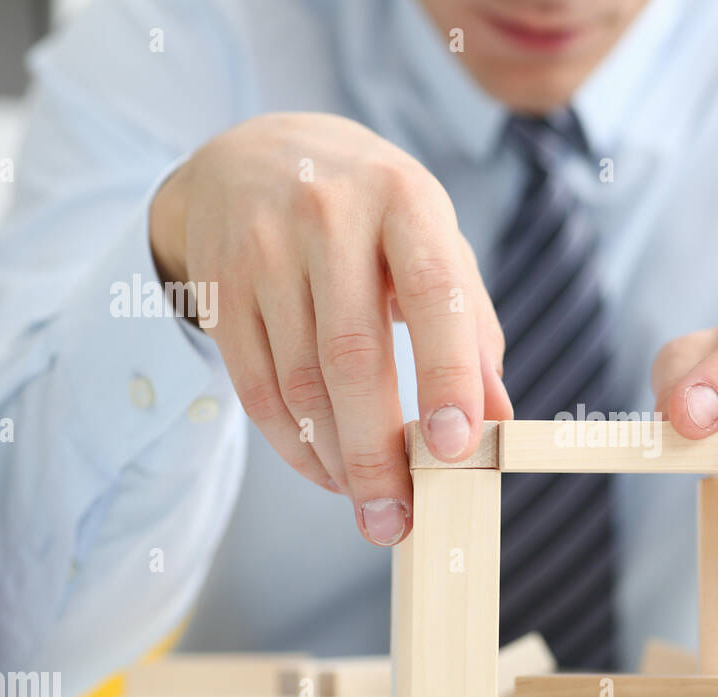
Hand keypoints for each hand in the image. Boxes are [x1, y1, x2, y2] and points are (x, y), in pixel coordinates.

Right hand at [150, 112, 511, 545]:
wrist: (256, 156)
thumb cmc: (374, 214)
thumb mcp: (435, 242)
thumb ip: (471, 325)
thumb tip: (497, 418)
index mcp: (405, 200)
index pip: (432, 293)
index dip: (447, 374)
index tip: (457, 449)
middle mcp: (328, 216)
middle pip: (351, 356)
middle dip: (376, 452)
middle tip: (397, 520)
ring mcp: (263, 248)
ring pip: (298, 382)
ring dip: (335, 460)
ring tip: (370, 506)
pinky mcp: (220, 286)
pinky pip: (255, 387)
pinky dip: (294, 444)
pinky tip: (325, 472)